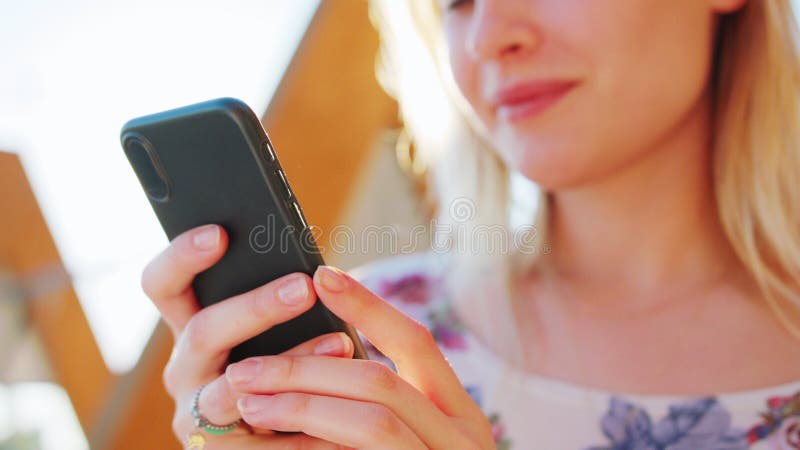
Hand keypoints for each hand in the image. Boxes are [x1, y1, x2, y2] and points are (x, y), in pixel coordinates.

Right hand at [142, 224, 357, 448]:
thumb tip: (320, 270)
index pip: (163, 286)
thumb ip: (277, 299)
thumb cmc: (279, 367)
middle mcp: (184, 368)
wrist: (274, 438)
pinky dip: (303, 426)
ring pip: (232, 386)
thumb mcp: (269, 330)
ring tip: (340, 344)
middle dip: (254, 307)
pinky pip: (260, 439)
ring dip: (289, 362)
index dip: (182, 257)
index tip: (219, 234)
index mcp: (191, 327)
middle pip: (202, 331)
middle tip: (302, 289)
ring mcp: (195, 413)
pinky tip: (342, 406)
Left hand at [225, 265, 495, 449]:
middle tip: (245, 368)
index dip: (369, 307)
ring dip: (299, 403)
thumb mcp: (413, 439)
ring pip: (371, 420)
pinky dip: (301, 449)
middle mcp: (462, 441)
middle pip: (382, 381)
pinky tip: (260, 439)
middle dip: (306, 369)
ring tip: (244, 400)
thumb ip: (381, 405)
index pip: (418, 345)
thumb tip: (314, 358)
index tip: (324, 276)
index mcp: (461, 417)